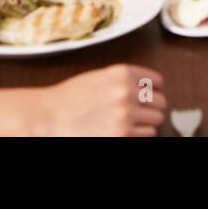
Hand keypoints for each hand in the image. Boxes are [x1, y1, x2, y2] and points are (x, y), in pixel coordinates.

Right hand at [40, 64, 166, 135]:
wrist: (47, 118)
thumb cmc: (67, 100)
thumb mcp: (98, 78)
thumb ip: (123, 81)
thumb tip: (145, 90)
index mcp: (121, 74)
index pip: (156, 81)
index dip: (153, 89)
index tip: (150, 95)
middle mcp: (127, 92)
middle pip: (160, 102)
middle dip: (151, 108)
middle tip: (138, 111)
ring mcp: (125, 115)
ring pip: (156, 120)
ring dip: (146, 123)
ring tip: (129, 122)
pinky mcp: (122, 135)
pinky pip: (147, 135)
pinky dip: (139, 134)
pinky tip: (125, 130)